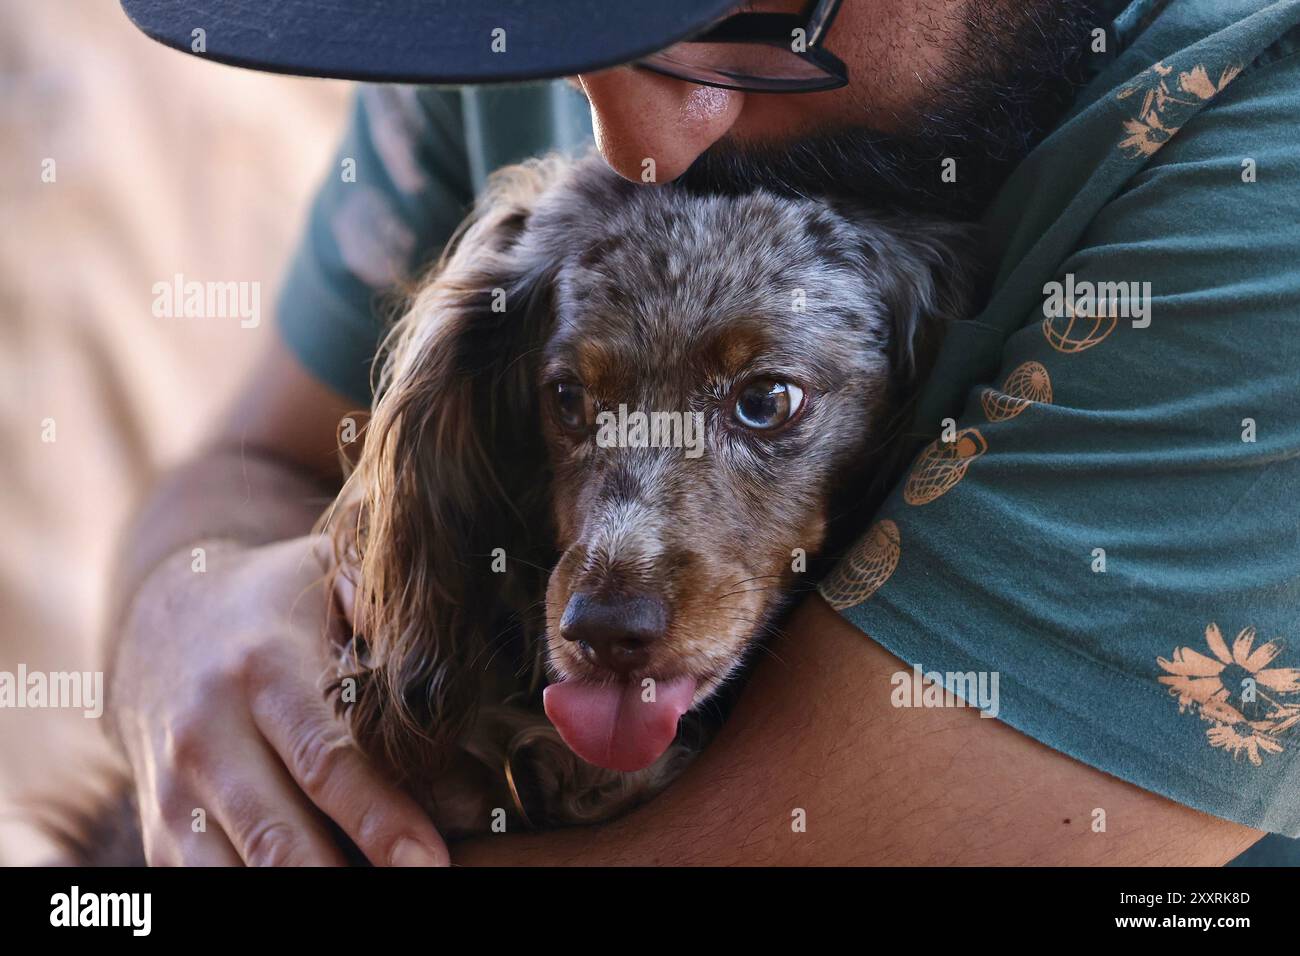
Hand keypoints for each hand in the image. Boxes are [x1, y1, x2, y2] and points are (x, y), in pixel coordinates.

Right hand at [109, 535, 447, 865]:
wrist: (160, 622)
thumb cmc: (275, 605)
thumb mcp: (328, 577)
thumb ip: (385, 615)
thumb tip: (444, 681)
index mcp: (262, 672)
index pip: (325, 759)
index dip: (379, 816)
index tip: (428, 857)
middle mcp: (207, 738)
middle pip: (277, 837)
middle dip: (345, 880)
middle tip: (414, 889)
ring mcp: (176, 794)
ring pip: (236, 874)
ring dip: (300, 895)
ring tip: (370, 894)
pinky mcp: (162, 834)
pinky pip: (204, 888)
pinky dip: (259, 898)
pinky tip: (319, 888)